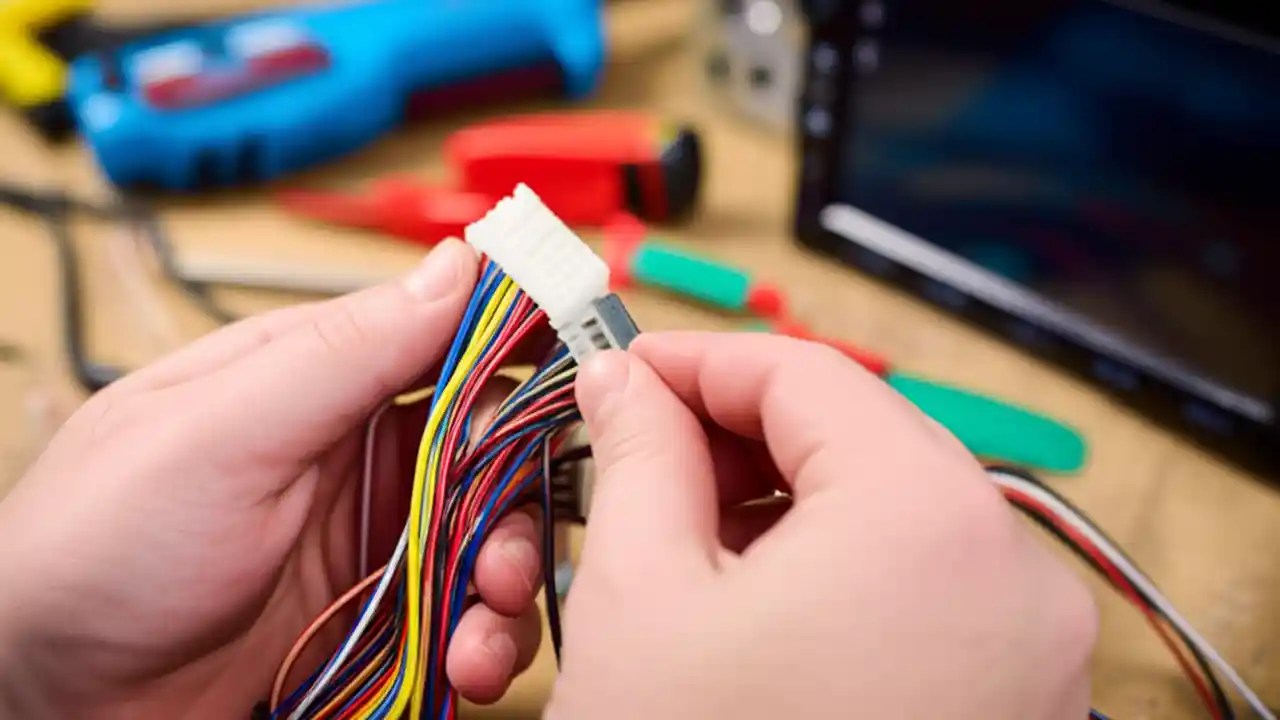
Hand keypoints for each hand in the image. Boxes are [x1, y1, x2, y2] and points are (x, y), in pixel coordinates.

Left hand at [0, 240, 542, 717]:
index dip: (526, 350)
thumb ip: (344, 351)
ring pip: (489, 536)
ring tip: (482, 635)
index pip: (447, 336)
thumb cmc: (97, 546)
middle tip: (512, 556)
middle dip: (523, 501)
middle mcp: (352, 449)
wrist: (50, 700)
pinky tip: (467, 665)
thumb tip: (457, 265)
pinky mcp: (375, 612)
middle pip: (490, 450)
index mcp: (314, 377)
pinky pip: (461, 612)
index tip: (595, 373)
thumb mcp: (218, 432)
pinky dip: (482, 638)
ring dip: (508, 582)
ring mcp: (367, 536)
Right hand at [550, 332, 1097, 719]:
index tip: (621, 373)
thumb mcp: (641, 594)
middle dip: (732, 436)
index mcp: (929, 514)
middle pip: (855, 438)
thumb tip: (626, 381)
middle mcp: (1010, 571)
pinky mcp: (1012, 701)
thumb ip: (639, 450)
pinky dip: (832, 572)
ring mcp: (1027, 645)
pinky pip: (918, 588)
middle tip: (634, 455)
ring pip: (886, 514)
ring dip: (777, 506)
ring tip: (677, 541)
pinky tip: (748, 607)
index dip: (695, 360)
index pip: (803, 372)